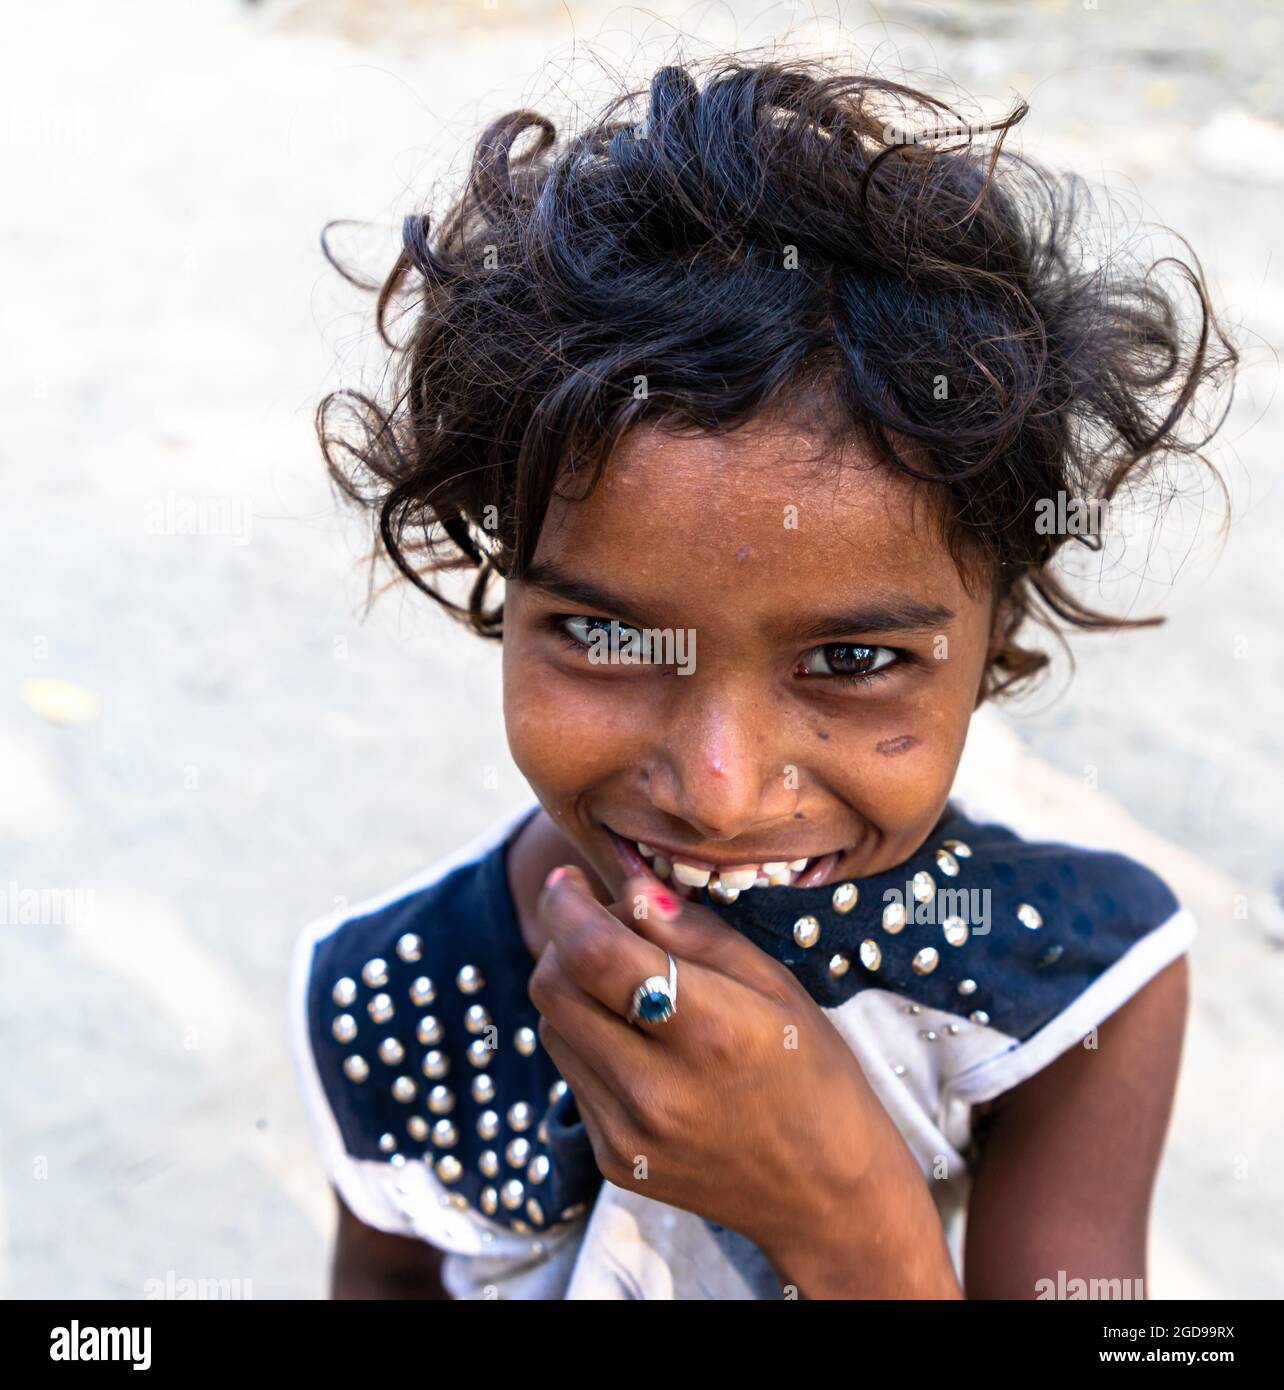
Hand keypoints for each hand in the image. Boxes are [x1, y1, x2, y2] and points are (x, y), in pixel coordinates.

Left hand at [527, 865, 955, 1292]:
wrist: (826, 1195)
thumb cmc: (813, 1073)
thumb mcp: (775, 984)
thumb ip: (696, 931)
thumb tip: (630, 886)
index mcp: (710, 1030)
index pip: (594, 952)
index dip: (565, 905)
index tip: (566, 880)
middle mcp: (658, 1088)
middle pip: (553, 987)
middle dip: (562, 940)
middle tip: (600, 926)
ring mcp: (628, 1132)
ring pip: (552, 1028)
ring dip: (574, 990)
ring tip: (626, 984)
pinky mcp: (614, 1159)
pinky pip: (573, 1076)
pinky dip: (590, 1040)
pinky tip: (639, 1042)